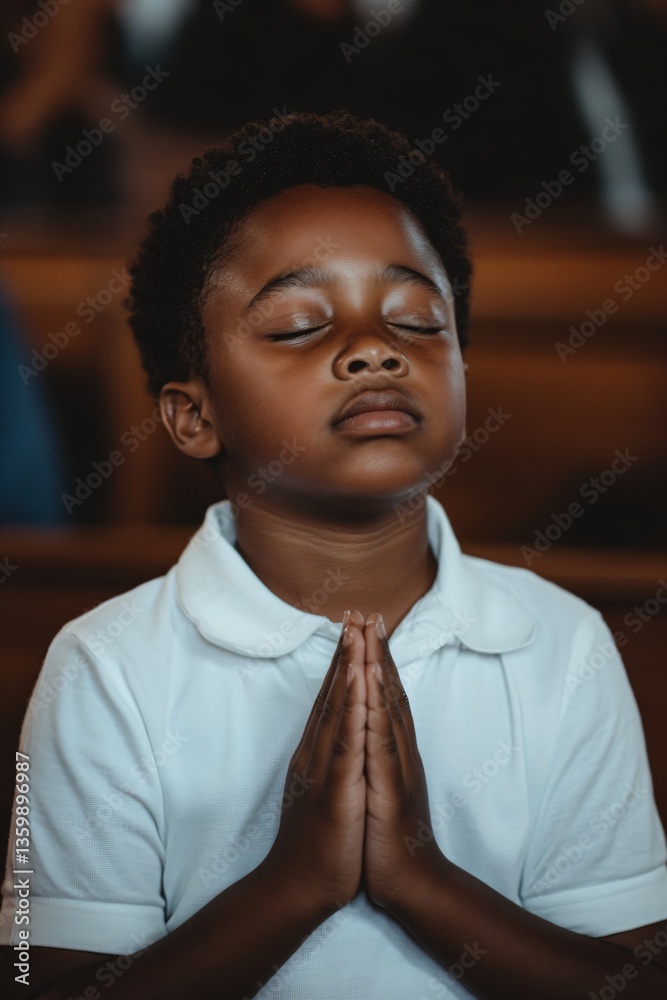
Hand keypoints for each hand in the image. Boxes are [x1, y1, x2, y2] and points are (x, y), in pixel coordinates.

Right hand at [265, 609, 367, 914]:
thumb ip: (329, 761)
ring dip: (349, 669)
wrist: (298, 887)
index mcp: (320, 753)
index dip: (344, 662)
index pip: (333, 699)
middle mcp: (318, 752)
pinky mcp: (334, 788)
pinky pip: (344, 743)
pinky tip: (358, 687)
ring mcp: (324, 767)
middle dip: (347, 652)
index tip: (355, 629)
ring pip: (338, 709)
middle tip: (355, 612)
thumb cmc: (318, 843)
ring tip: (357, 633)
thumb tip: (336, 737)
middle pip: (334, 693)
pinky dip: (351, 711)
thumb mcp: (326, 791)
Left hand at [361, 613, 445, 911]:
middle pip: (388, 692)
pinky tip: (371, 682)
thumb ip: (378, 757)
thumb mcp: (380, 787)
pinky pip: (381, 739)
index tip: (366, 627)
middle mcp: (397, 750)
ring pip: (387, 707)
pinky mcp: (390, 785)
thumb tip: (369, 731)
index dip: (376, 660)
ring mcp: (396, 765)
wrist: (411, 883)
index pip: (383, 696)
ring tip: (370, 633)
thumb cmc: (390, 836)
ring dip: (378, 667)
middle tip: (369, 613)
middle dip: (377, 650)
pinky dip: (376, 706)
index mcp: (390, 750)